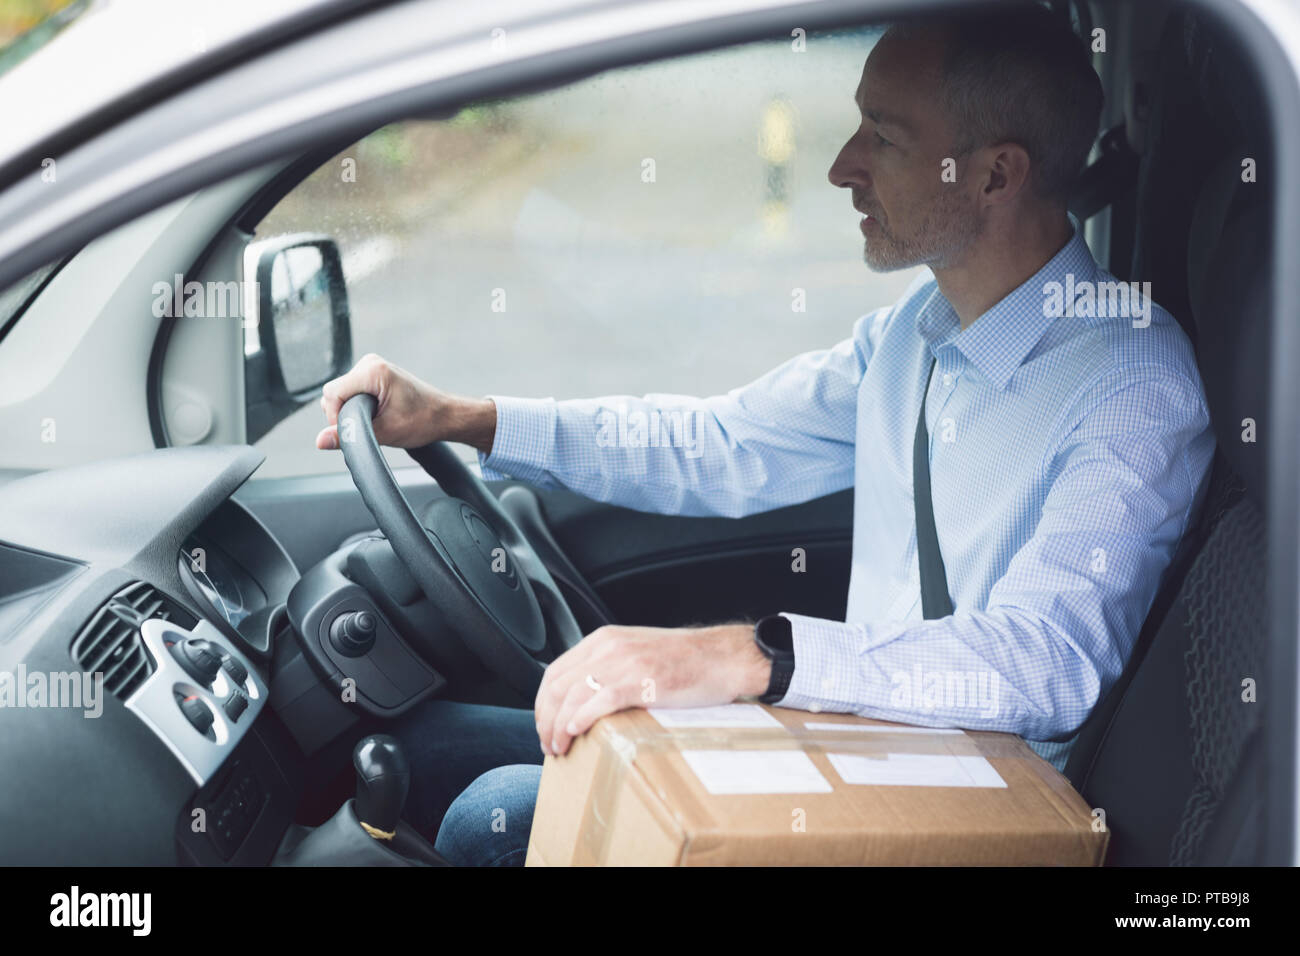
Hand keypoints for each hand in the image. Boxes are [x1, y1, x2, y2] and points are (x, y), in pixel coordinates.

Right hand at [314, 353, 496, 452]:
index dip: (336, 417)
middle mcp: (370, 363)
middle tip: (372, 425)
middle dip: (345, 414)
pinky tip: (378, 413)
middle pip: (334, 393)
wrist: (444, 416)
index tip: (355, 430)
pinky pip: (351, 391)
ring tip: (378, 419)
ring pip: (341, 394)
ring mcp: (371, 366)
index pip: (331, 394)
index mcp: (372, 371)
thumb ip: (348, 435)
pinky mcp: (373, 374)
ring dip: (353, 411)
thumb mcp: (383, 433)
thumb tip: (320, 441)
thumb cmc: (422, 421)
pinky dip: (359, 406)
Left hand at [534, 623, 770, 755]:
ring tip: (559, 748)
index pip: (555, 672)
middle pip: (557, 686)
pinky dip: (580, 719)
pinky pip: (599, 701)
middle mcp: (608, 647)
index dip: (542, 704)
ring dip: (558, 727)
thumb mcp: (636, 653)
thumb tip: (584, 700)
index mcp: (604, 640)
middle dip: (545, 720)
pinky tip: (575, 733)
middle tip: (548, 745)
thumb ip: (609, 667)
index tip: (545, 726)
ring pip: (572, 697)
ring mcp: (624, 663)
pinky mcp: (641, 681)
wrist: (722, 657)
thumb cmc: (685, 661)